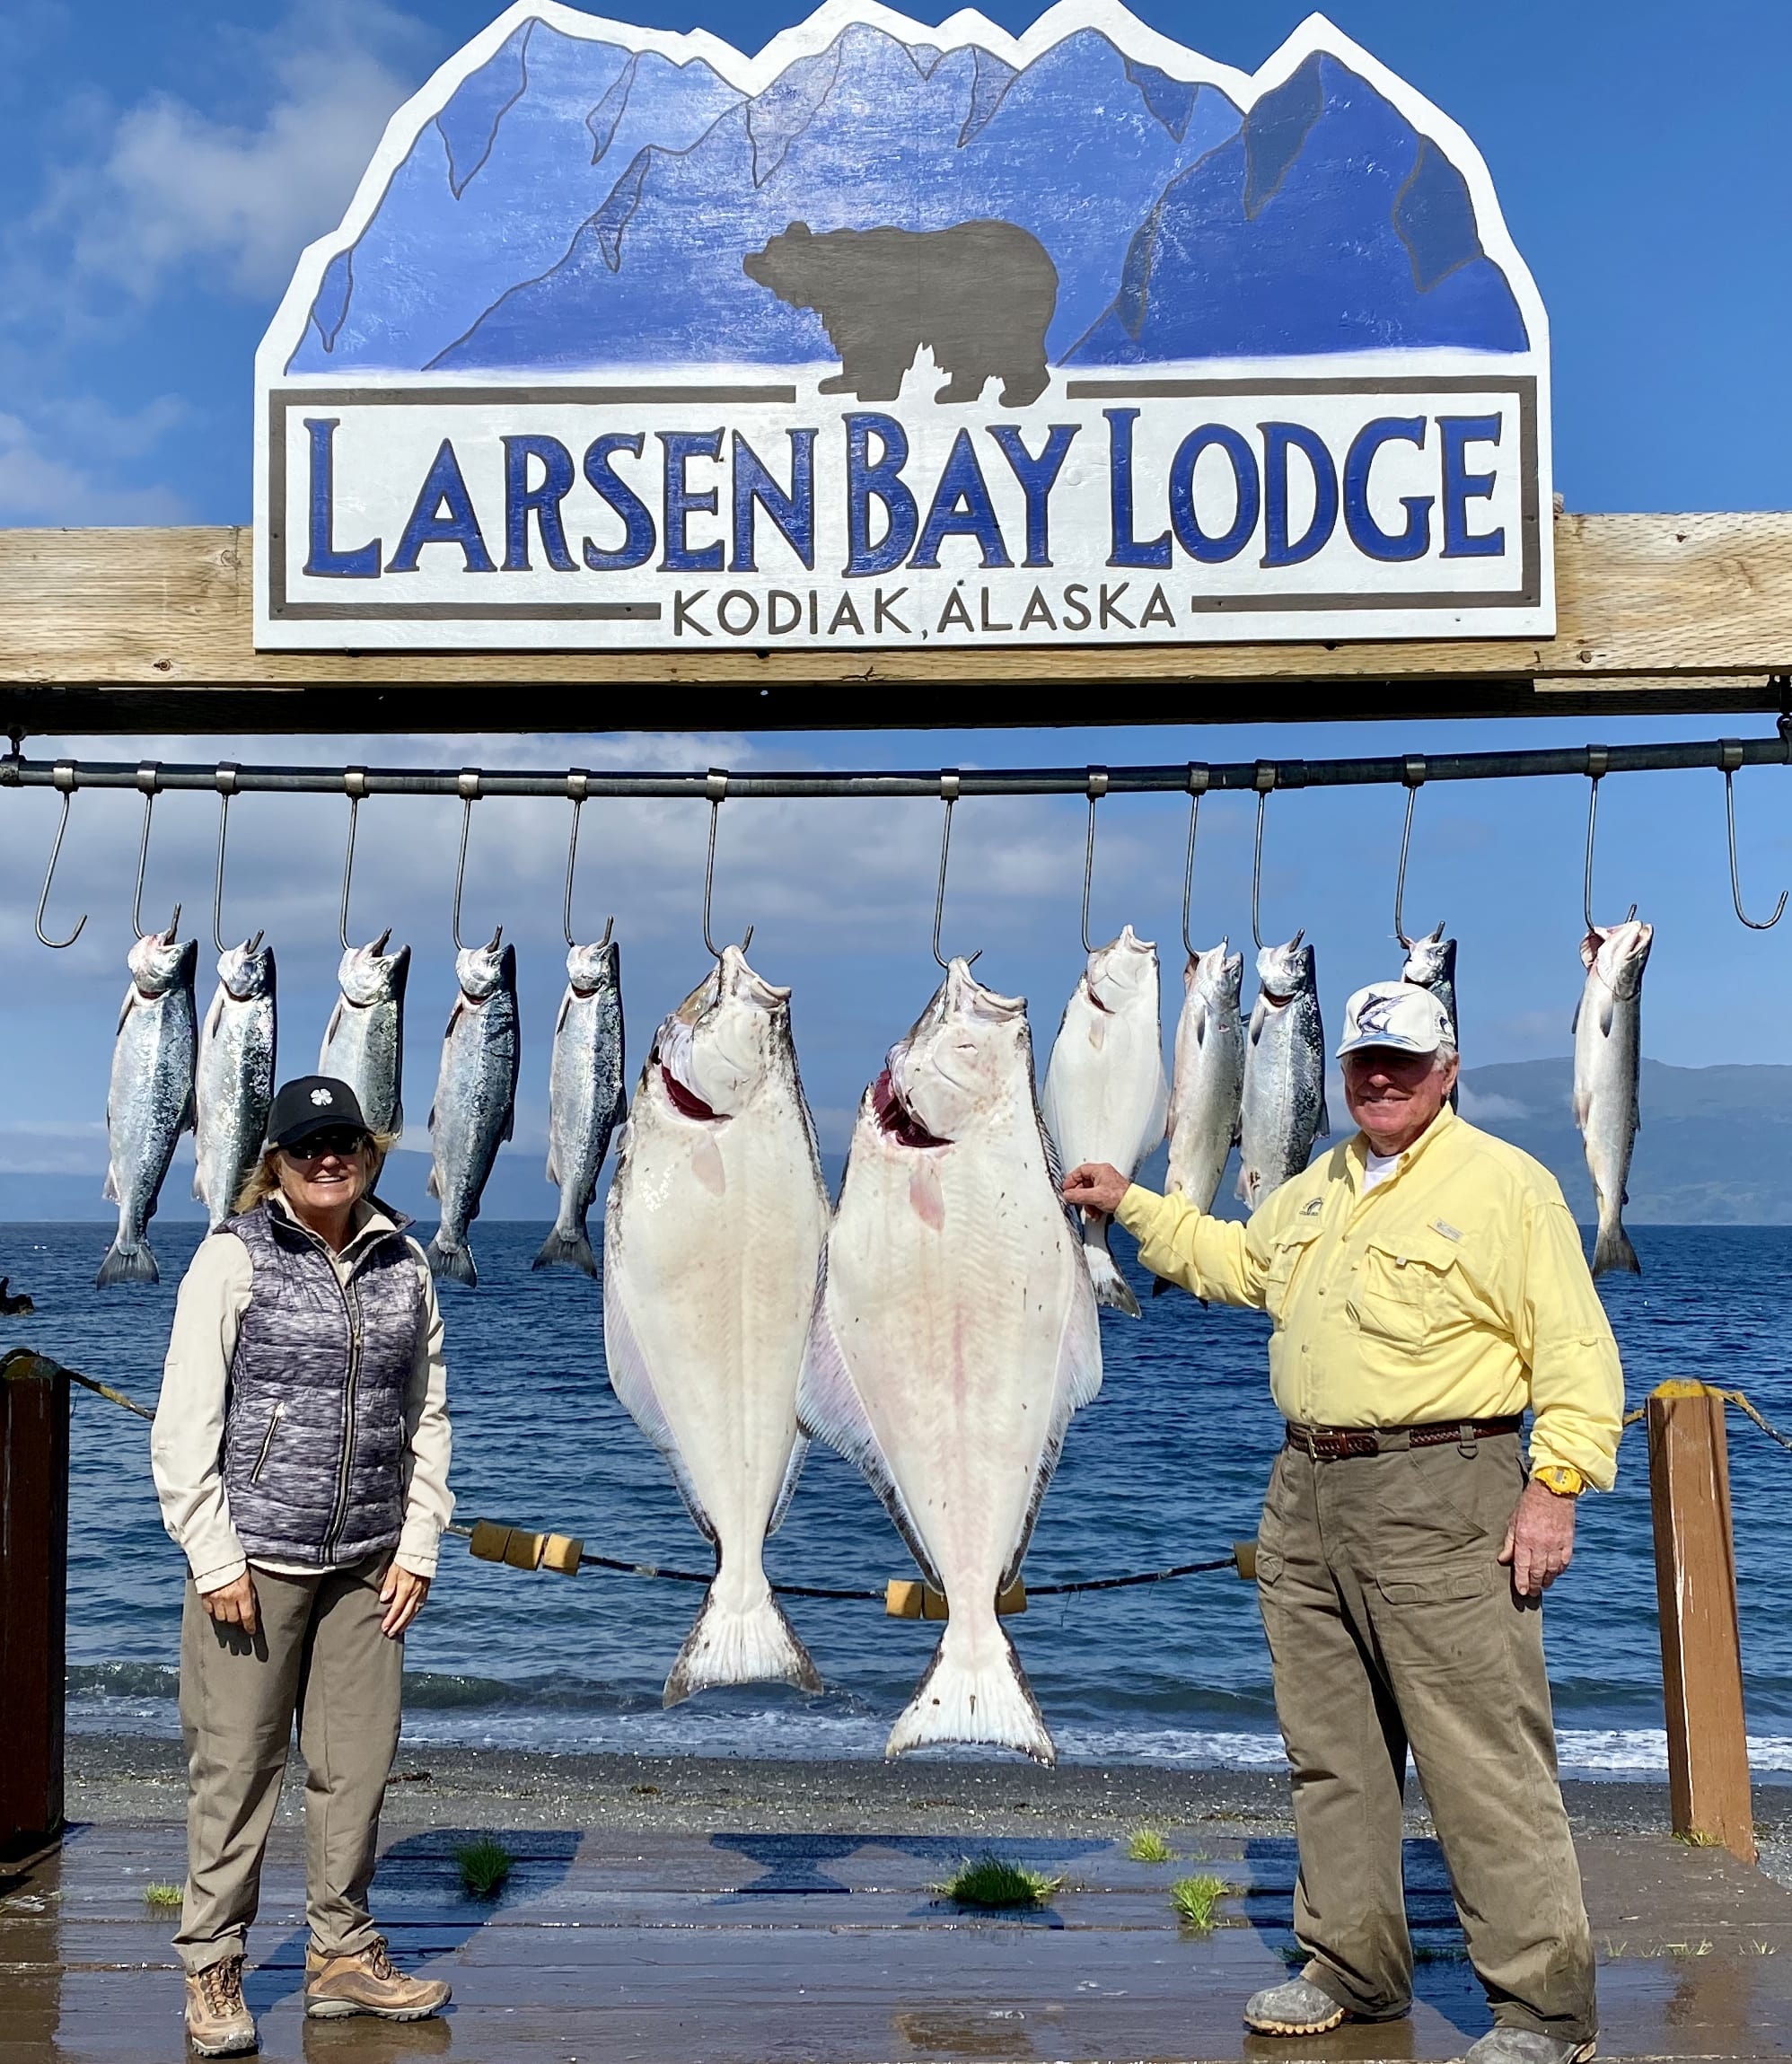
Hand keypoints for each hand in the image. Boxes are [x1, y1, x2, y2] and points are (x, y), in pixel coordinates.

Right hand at [200, 1571, 259, 1635]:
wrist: (217, 1557)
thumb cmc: (236, 1566)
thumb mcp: (248, 1580)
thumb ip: (249, 1595)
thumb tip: (250, 1610)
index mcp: (242, 1593)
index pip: (247, 1616)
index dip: (249, 1626)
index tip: (251, 1631)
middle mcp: (229, 1598)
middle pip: (233, 1619)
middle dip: (237, 1620)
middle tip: (239, 1618)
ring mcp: (216, 1599)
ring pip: (221, 1618)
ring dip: (226, 1616)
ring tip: (228, 1611)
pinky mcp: (205, 1597)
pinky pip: (209, 1611)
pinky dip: (213, 1610)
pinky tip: (216, 1606)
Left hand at [380, 1564, 430, 1638]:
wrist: (421, 1551)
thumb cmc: (405, 1558)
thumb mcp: (393, 1569)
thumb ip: (389, 1584)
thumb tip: (384, 1599)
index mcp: (406, 1587)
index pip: (397, 1608)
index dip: (391, 1619)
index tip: (384, 1628)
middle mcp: (416, 1592)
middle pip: (406, 1613)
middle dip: (397, 1625)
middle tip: (390, 1634)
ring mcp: (422, 1591)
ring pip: (415, 1611)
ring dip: (406, 1622)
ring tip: (399, 1630)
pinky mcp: (426, 1589)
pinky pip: (420, 1605)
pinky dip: (414, 1614)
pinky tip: (410, 1617)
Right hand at [1062, 1162, 1130, 1215]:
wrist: (1132, 1207)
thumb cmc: (1119, 1197)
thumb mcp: (1094, 1196)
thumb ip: (1077, 1195)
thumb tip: (1067, 1194)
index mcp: (1100, 1170)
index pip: (1080, 1171)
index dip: (1071, 1180)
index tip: (1066, 1188)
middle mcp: (1103, 1175)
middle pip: (1084, 1183)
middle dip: (1081, 1196)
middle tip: (1076, 1202)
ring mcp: (1106, 1184)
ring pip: (1090, 1192)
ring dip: (1088, 1204)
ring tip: (1090, 1211)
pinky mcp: (1109, 1193)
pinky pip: (1096, 1198)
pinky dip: (1094, 1206)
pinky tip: (1096, 1213)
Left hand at [1498, 1477, 1576, 1598]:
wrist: (1553, 1490)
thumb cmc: (1530, 1504)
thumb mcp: (1513, 1520)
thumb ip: (1509, 1542)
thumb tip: (1502, 1560)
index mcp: (1525, 1538)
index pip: (1522, 1566)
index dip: (1522, 1581)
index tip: (1522, 1592)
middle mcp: (1541, 1544)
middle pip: (1538, 1572)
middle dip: (1534, 1585)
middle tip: (1532, 1593)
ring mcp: (1556, 1544)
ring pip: (1552, 1570)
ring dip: (1547, 1580)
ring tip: (1543, 1586)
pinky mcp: (1568, 1541)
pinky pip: (1565, 1562)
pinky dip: (1560, 1570)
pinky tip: (1555, 1573)